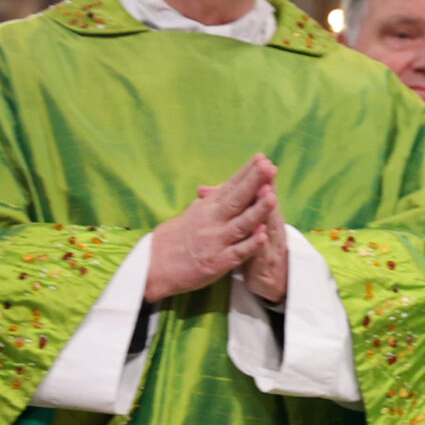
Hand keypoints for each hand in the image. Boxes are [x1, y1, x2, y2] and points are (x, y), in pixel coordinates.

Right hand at [146, 156, 276, 301]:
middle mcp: (212, 221)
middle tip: (269, 168)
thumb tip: (228, 183)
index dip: (247, 172)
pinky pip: (238, 253)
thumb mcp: (194, 212)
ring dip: (257, 211)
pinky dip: (251, 244)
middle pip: (236, 200)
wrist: (153, 265)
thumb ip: (214, 199)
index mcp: (208, 207)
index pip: (230, 186)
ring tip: (272, 196)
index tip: (263, 158)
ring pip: (241, 224)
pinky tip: (264, 234)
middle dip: (254, 183)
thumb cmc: (176, 238)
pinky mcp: (219, 263)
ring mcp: (216, 242)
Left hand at [237, 165, 289, 303]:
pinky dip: (260, 244)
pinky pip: (260, 253)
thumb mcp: (238, 225)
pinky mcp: (263, 262)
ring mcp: (267, 243)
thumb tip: (205, 189)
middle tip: (268, 168)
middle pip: (265, 203)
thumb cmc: (245, 247)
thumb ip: (227, 206)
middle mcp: (267, 225)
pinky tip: (262, 236)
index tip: (259, 158)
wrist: (267, 277)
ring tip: (269, 195)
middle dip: (265, 185)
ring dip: (265, 211)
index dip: (257, 175)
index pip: (258, 190)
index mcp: (260, 213)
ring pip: (266, 225)